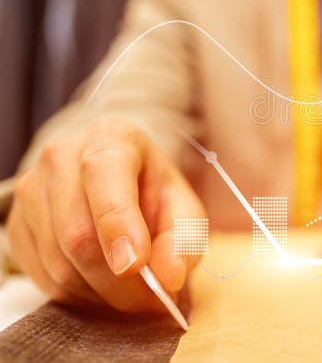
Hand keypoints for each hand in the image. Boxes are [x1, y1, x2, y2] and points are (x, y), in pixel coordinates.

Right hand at [7, 118, 205, 311]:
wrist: (111, 175)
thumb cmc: (150, 190)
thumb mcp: (182, 204)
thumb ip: (184, 237)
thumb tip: (169, 276)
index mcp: (110, 139)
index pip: (104, 177)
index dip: (117, 226)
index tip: (135, 266)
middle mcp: (61, 158)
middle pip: (78, 234)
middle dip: (118, 282)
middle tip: (151, 302)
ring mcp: (31, 190)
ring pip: (59, 263)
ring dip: (101, 294)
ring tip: (133, 296)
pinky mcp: (16, 225)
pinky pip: (43, 278)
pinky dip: (79, 296)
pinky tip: (104, 290)